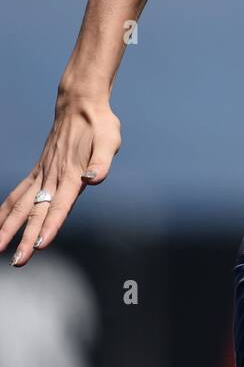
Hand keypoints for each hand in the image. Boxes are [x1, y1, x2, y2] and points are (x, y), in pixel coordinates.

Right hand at [0, 95, 121, 267]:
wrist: (80, 104)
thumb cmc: (100, 124)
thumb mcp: (109, 140)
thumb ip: (101, 163)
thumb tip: (94, 180)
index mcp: (72, 174)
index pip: (60, 206)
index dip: (51, 226)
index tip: (39, 245)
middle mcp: (53, 177)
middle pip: (36, 212)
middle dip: (25, 238)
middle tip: (17, 263)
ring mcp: (42, 174)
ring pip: (20, 205)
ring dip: (7, 228)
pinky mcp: (38, 171)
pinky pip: (17, 194)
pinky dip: (4, 211)